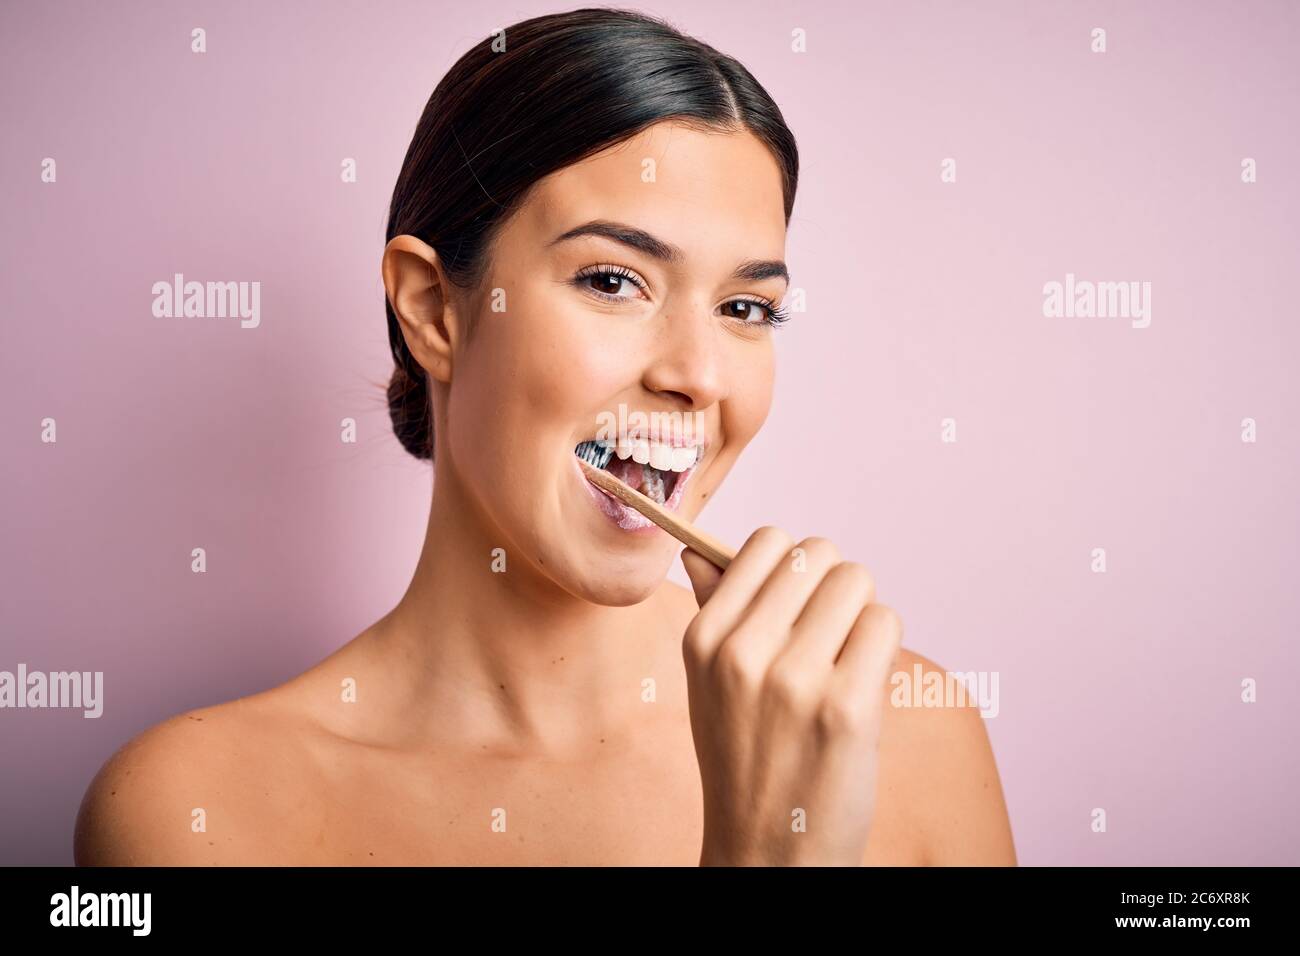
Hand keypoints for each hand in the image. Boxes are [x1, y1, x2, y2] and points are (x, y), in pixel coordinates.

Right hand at [680, 526, 902, 865]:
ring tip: (845, 662)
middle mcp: (741, 652)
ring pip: (858, 581)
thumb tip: (698, 550)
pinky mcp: (846, 708)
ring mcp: (794, 680)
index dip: (796, 566)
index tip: (798, 603)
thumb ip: (714, 611)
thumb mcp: (708, 684)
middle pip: (819, 554)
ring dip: (862, 615)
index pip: (768, 542)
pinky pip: (885, 623)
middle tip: (829, 635)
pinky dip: (883, 647)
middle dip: (834, 586)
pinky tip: (862, 685)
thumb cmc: (744, 760)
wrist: (766, 853)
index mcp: (703, 639)